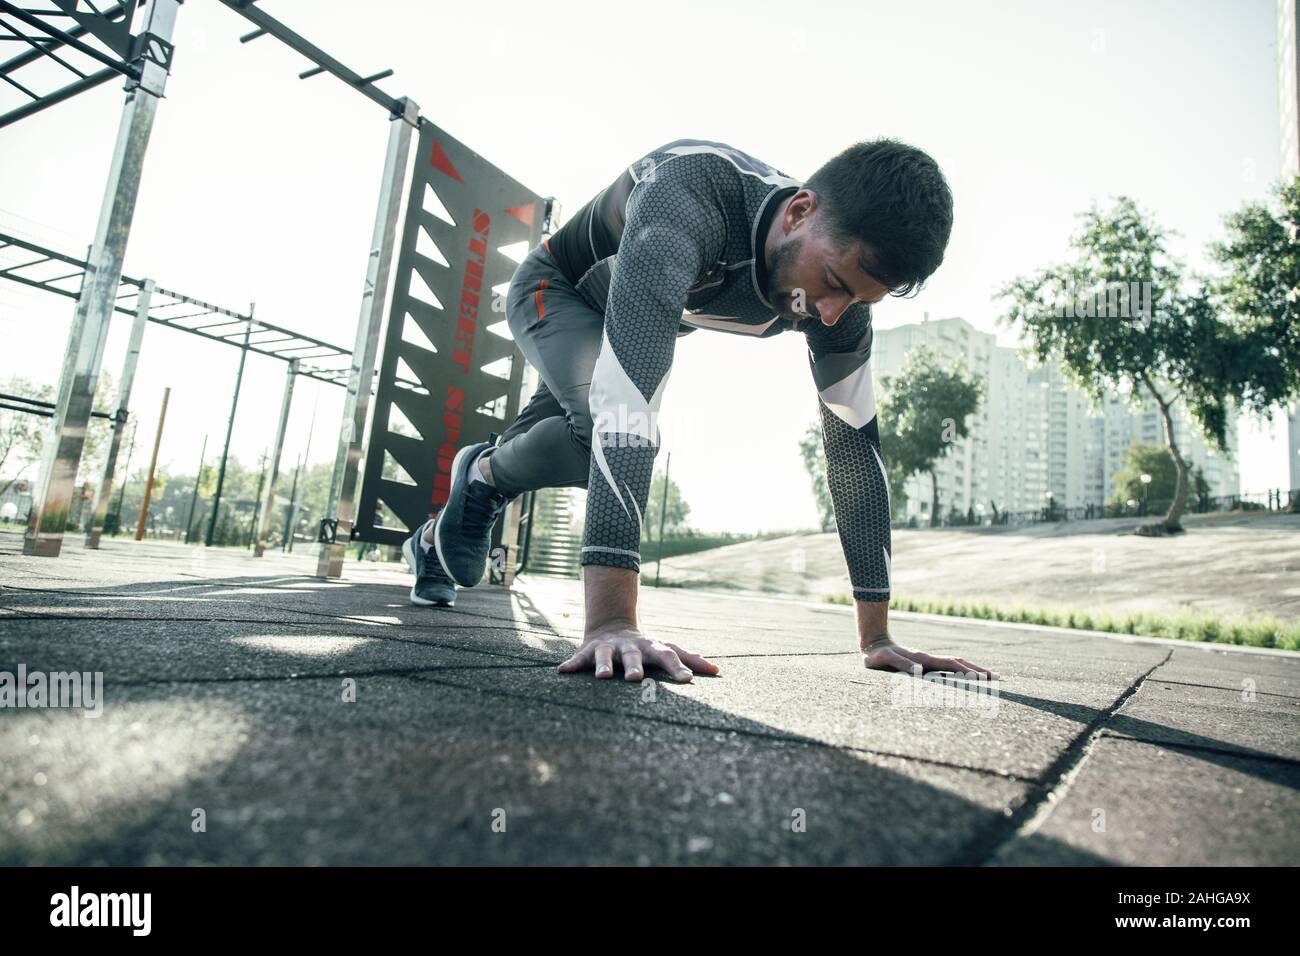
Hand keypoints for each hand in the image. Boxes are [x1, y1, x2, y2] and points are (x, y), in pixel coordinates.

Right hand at [558, 622, 720, 682]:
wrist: (612, 627)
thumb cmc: (646, 647)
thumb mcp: (666, 649)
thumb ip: (689, 659)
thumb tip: (718, 671)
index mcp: (651, 648)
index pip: (667, 656)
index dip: (677, 667)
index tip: (688, 681)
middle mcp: (630, 647)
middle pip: (633, 655)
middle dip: (634, 666)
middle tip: (637, 679)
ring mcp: (609, 648)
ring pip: (605, 656)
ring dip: (604, 665)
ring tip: (603, 677)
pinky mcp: (589, 651)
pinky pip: (579, 659)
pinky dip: (572, 665)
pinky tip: (563, 672)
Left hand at [861, 635, 999, 679]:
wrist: (873, 644)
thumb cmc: (877, 655)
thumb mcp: (885, 660)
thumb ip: (900, 664)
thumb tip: (920, 671)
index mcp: (924, 659)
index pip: (952, 665)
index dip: (968, 671)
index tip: (984, 678)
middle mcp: (929, 659)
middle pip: (960, 663)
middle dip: (979, 670)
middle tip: (999, 678)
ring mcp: (928, 661)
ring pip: (955, 665)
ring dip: (972, 670)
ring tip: (989, 678)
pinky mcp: (924, 664)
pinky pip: (946, 669)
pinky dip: (959, 673)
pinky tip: (965, 680)